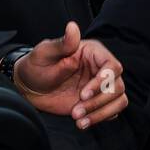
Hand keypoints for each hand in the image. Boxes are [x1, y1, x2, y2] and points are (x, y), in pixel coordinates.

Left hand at [13, 22, 127, 127]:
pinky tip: (82, 122)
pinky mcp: (98, 102)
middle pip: (118, 86)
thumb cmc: (36, 66)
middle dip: (98, 101)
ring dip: (101, 112)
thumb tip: (72, 27)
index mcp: (93, 53)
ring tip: (78, 119)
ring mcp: (100, 87)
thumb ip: (62, 42)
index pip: (112, 66)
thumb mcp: (45, 53)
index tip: (84, 94)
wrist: (30, 88)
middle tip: (76, 110)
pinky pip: (111, 112)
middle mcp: (100, 69)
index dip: (103, 81)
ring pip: (118, 100)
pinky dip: (99, 119)